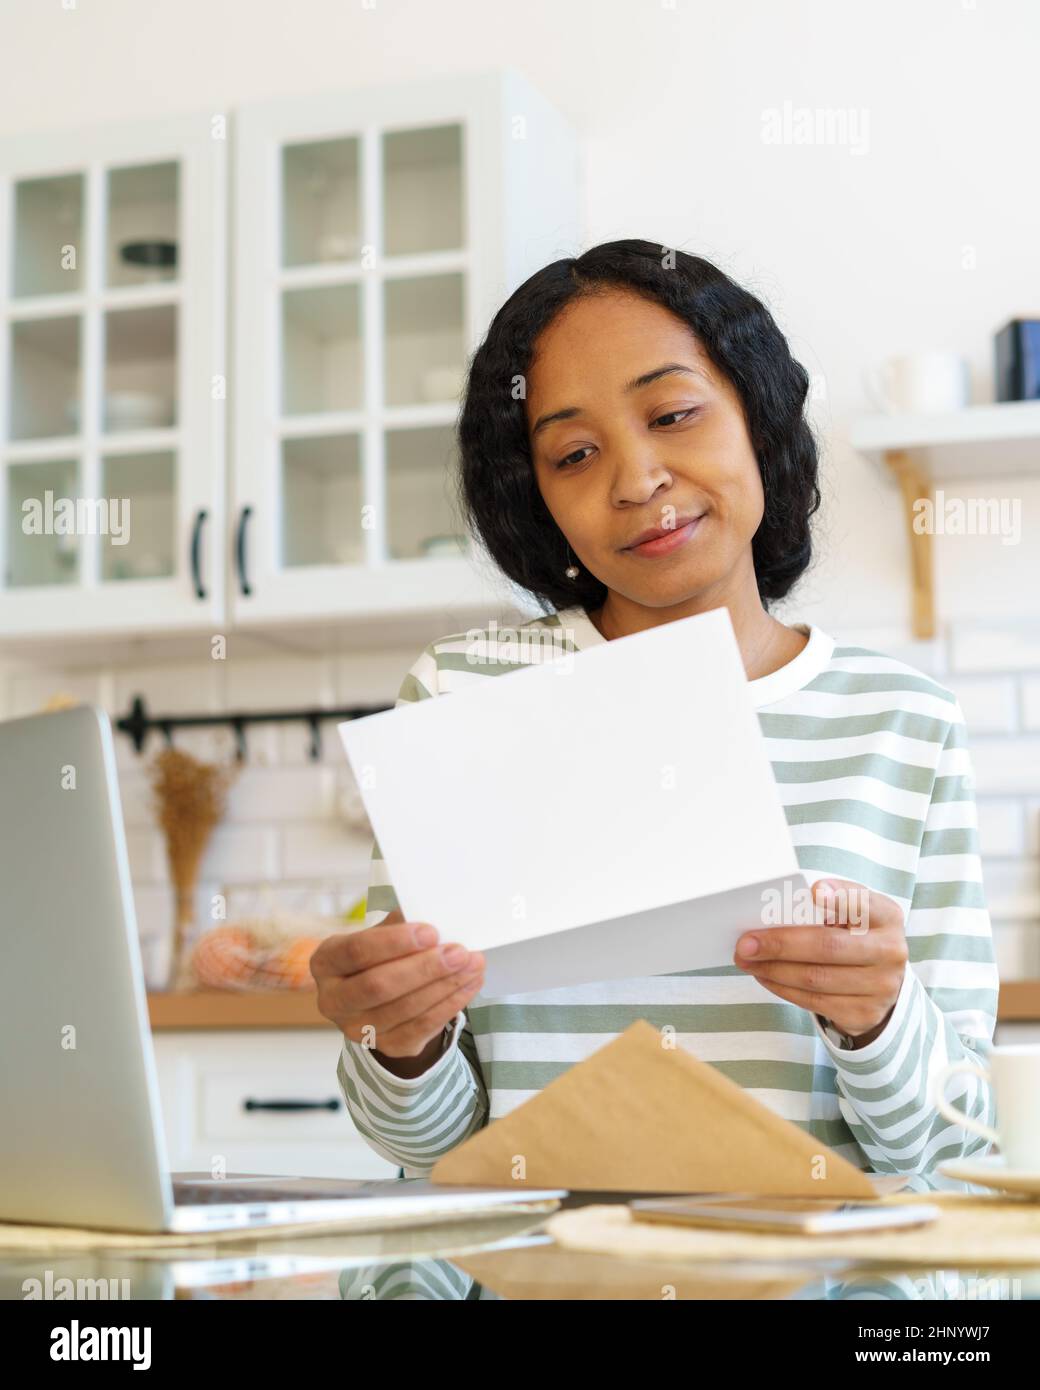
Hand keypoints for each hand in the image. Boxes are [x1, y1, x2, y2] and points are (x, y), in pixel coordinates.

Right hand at [311, 913, 484, 1067]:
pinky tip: (470, 983)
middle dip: (424, 968)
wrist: (382, 998)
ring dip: (446, 985)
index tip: (431, 932)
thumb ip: (399, 924)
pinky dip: (451, 1003)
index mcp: (327, 962)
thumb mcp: (381, 934)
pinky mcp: (388, 1046)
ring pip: (406, 1009)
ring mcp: (358, 1029)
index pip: (356, 951)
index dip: (394, 942)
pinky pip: (423, 1026)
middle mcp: (333, 1000)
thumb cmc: (381, 956)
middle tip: (459, 951)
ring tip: (473, 963)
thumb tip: (436, 912)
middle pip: (379, 986)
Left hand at [732, 878, 907, 1043]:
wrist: (880, 981)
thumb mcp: (851, 914)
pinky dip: (782, 988)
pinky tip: (764, 976)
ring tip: (746, 960)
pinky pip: (814, 1001)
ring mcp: (881, 986)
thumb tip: (772, 914)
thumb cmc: (853, 936)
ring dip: (773, 969)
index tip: (814, 891)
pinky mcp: (865, 1013)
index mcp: (887, 916)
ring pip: (816, 978)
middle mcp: (890, 951)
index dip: (840, 898)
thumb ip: (825, 907)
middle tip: (746, 942)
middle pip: (829, 946)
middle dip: (781, 944)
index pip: (863, 903)